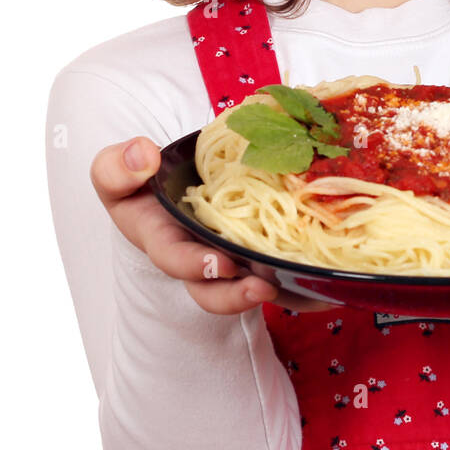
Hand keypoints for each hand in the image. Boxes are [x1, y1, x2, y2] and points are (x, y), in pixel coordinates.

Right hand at [90, 136, 332, 314]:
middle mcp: (198, 257)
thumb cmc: (141, 180)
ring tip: (302, 288)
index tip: (221, 262)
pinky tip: (334, 287)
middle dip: (236, 294)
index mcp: (163, 240)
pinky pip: (280, 275)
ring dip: (276, 291)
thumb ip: (117, 168)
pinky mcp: (258, 251)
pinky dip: (306, 285)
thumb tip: (144, 156)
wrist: (170, 179)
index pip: (174, 259)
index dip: (195, 266)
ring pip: (249, 287)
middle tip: (263, 286)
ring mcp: (230, 257)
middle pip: (214, 289)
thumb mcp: (115, 171)